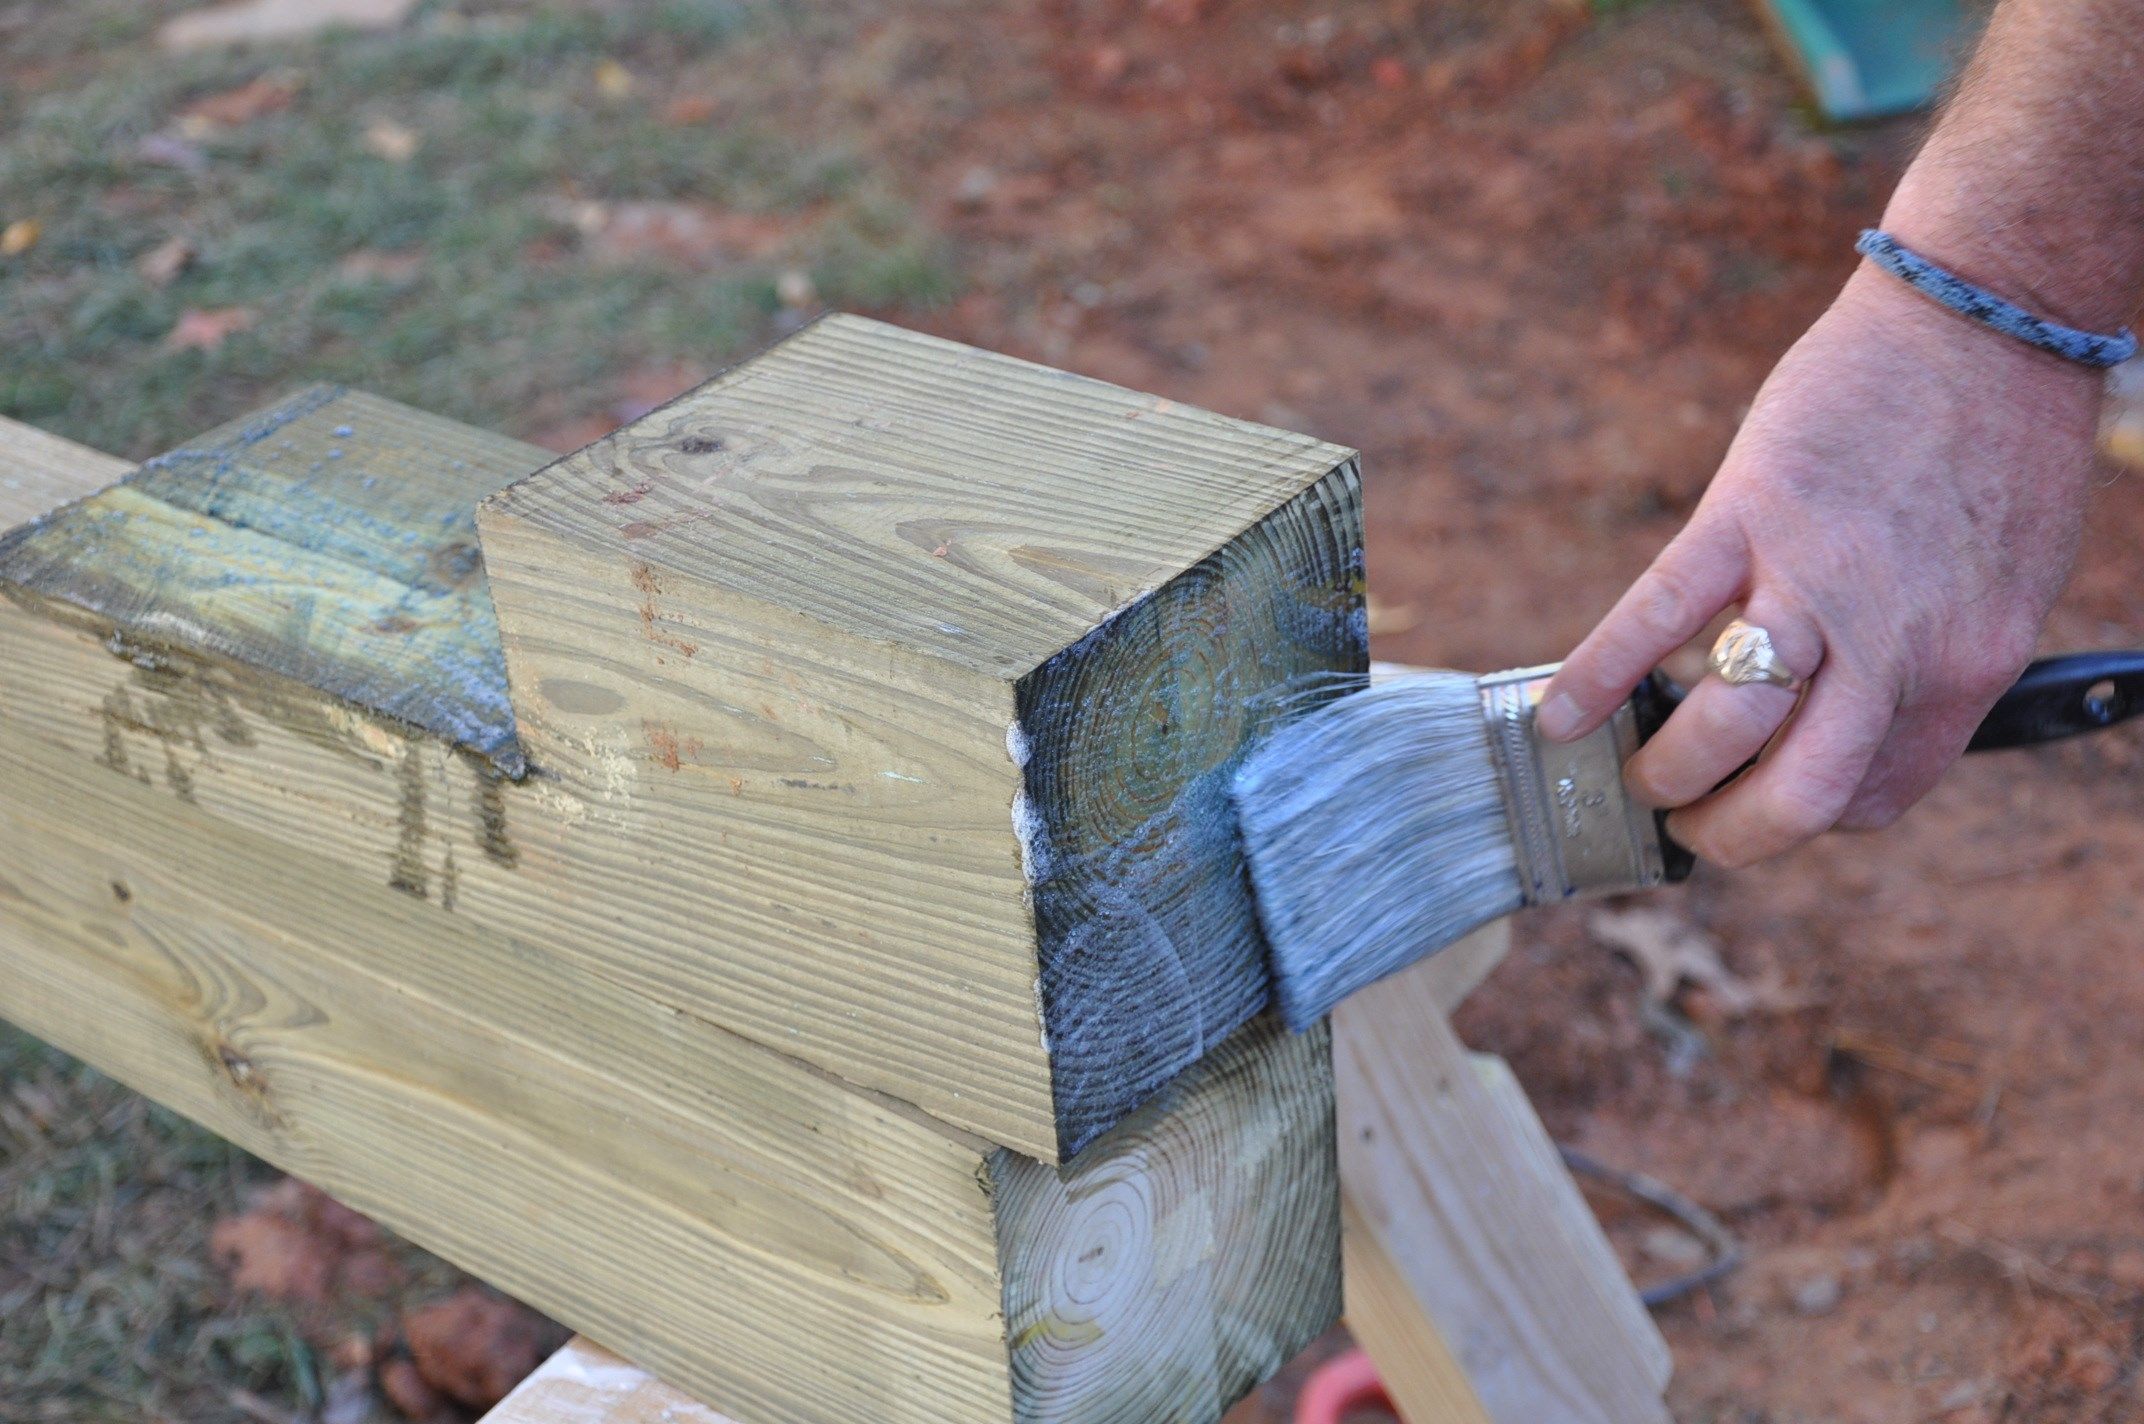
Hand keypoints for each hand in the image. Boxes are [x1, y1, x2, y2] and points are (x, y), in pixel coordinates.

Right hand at [1536, 264, 2104, 866]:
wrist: (1991, 317)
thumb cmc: (2004, 445)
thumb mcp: (2003, 585)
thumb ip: (1932, 657)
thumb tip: (1849, 710)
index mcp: (1963, 670)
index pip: (1870, 799)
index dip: (1803, 817)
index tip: (1763, 795)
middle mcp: (1895, 646)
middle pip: (1795, 797)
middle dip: (1724, 832)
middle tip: (1684, 821)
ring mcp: (1816, 581)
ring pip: (1725, 728)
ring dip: (1664, 773)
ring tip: (1632, 770)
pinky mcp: (1747, 514)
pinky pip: (1657, 617)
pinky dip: (1598, 677)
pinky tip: (1559, 717)